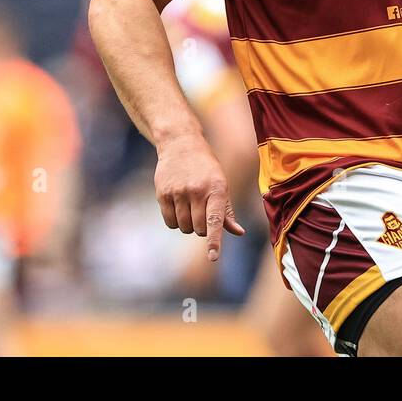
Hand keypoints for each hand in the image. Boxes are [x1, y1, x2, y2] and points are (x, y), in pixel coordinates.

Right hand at [154, 134, 246, 260]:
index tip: (213, 256)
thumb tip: (239, 232)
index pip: (215, 220)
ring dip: (188, 225)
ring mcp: (178, 192)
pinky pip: (170, 222)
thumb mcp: (222, 185)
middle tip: (202, 212)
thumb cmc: (206, 168)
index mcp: (216, 189)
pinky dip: (175, 221)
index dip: (214, 240)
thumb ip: (227, 211)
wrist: (181, 144)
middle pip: (198, 229)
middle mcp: (197, 191)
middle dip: (201, 228)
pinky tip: (178, 206)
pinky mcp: (162, 194)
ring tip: (190, 206)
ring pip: (183, 227)